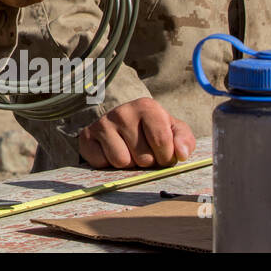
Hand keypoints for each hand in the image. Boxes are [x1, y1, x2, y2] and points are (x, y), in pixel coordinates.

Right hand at [78, 98, 195, 168]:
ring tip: (128, 151)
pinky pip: (101, 164)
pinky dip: (108, 164)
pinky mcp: (86, 137)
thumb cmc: (152, 130)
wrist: (120, 125)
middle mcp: (122, 112)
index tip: (163, 153)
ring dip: (128, 164)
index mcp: (146, 107)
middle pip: (142, 157)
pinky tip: (111, 152)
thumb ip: (184, 140)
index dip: (165, 156)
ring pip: (121, 162)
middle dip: (146, 161)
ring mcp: (102, 124)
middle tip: (143, 152)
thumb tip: (182, 154)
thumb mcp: (173, 130)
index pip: (162, 143)